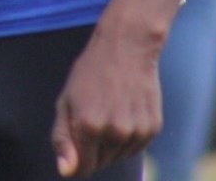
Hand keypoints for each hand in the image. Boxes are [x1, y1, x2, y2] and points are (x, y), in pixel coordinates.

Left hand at [50, 22, 163, 176]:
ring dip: (110, 143)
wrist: (126, 47)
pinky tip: (124, 111)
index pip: (81, 169)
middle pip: (99, 164)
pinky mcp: (153, 129)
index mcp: (88, 127)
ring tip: (109, 110)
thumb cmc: (90, 74)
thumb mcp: (65, 102)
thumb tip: (66, 172)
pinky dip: (127, 137)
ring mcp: (136, 131)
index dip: (75, 160)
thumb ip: (62, 140)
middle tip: (92, 115)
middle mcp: (114, 133)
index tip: (75, 142)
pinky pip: (134, 148)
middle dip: (92, 148)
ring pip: (117, 157)